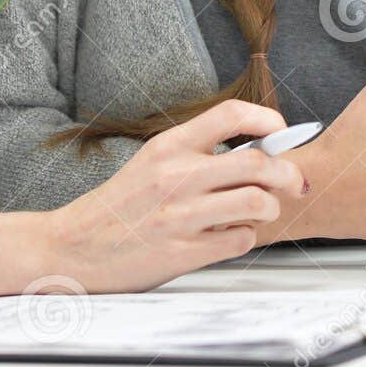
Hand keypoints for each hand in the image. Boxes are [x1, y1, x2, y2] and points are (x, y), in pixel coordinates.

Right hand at [46, 99, 306, 292]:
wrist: (72, 247)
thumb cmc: (121, 205)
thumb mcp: (154, 162)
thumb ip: (199, 154)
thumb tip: (261, 151)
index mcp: (169, 145)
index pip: (231, 114)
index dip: (267, 119)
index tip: (281, 132)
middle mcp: (176, 176)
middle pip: (258, 163)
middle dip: (288, 173)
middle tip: (294, 183)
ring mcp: (180, 215)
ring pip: (257, 202)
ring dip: (271, 208)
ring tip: (262, 211)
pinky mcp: (182, 252)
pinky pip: (240, 240)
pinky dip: (247, 237)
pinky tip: (233, 235)